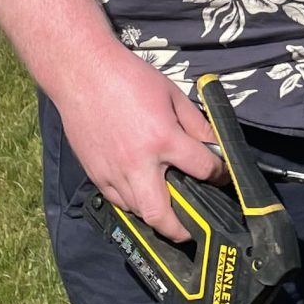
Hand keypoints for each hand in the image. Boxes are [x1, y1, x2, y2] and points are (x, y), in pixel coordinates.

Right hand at [54, 43, 223, 241]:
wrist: (82, 73)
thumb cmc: (129, 78)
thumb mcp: (172, 94)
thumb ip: (195, 122)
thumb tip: (213, 145)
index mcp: (163, 138)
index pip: (202, 168)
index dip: (219, 175)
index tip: (222, 177)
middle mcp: (139, 163)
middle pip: (162, 215)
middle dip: (180, 230)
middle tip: (192, 230)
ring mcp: (114, 172)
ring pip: (138, 212)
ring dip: (156, 216)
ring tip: (169, 211)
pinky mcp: (95, 174)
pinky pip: (117, 201)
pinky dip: (133, 204)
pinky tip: (142, 195)